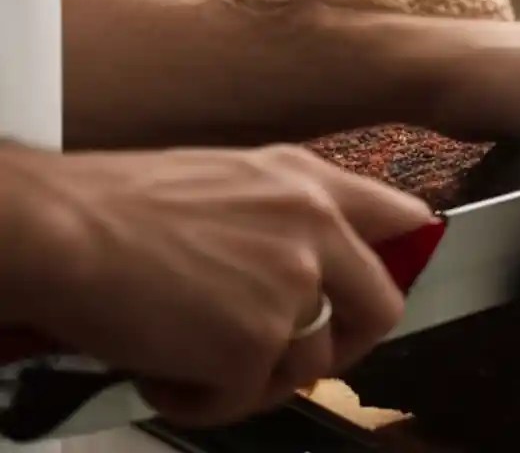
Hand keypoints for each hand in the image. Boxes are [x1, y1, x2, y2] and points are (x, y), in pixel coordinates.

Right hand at [0, 144, 432, 426]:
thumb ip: (288, 213)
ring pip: (310, 366)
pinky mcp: (255, 345)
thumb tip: (319, 260)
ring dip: (255, 376)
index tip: (388, 281)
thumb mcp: (230, 179)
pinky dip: (202, 398)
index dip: (402, 258)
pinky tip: (162, 368)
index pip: (401, 219)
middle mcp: (317, 231)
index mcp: (309, 184)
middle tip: (290, 353)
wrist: (59, 230)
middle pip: (381, 309)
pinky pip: (245, 398)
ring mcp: (294, 289)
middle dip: (343, 344)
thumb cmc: (119, 204)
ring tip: (191, 355)